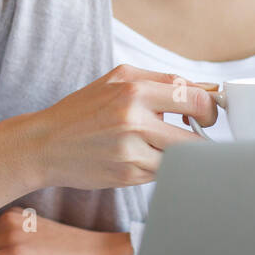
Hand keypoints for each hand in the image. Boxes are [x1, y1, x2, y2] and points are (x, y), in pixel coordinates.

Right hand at [5, 64, 217, 191]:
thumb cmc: (82, 111)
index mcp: (133, 90)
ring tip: (161, 144)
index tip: (206, 114)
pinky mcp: (128, 175)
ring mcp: (131, 151)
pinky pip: (162, 172)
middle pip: (195, 136)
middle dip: (202, 137)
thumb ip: (159, 81)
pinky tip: (144, 156)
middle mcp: (133, 120)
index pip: (194, 98)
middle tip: (197, 135)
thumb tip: (202, 90)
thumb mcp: (117, 79)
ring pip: (181, 158)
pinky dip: (161, 166)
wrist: (45, 144)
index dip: (209, 108)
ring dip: (179, 154)